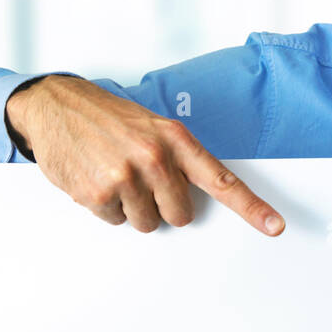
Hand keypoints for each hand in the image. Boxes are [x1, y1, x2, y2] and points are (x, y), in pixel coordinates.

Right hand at [6, 76, 284, 235]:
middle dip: (164, 205)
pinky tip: (96, 180)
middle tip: (143, 180)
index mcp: (177, 140)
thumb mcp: (154, 127)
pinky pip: (116, 222)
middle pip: (180, 214)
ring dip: (133, 208)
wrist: (56, 105)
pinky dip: (107, 208)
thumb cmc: (110, 119)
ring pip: (147, 223)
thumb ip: (179, 160)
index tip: (275, 226)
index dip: (252, 208)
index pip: (222, 180)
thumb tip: (197, 198)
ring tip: (116, 175)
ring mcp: (126, 177)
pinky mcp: (97, 194)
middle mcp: (155, 157)